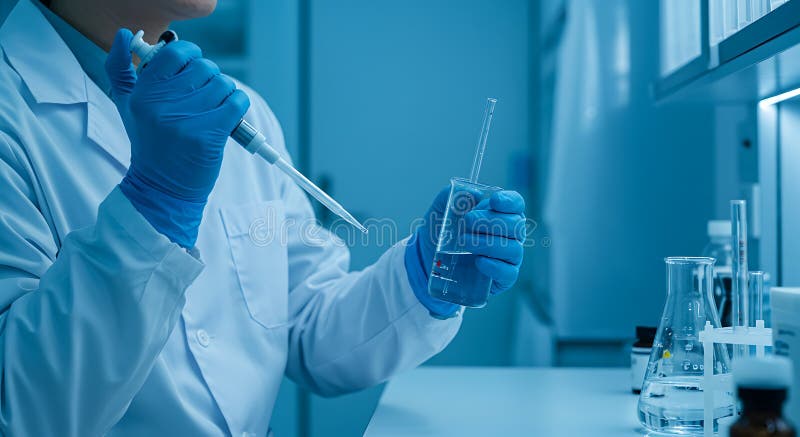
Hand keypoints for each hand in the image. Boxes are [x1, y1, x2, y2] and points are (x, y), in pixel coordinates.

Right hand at [105, 29, 249, 247]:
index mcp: (143, 92)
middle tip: (202, 99)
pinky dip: (238, 106)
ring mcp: (187, 119)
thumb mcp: (127, 105)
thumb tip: (125, 34)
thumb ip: (120, 68)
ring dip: (224, 95)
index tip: (192, 70)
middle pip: (204, 67)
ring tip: (211, 112)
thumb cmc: (150, 142)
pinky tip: (227, 118)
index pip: (176, 52)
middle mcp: (162, 103)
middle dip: (209, 80)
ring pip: (223, 84)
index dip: (190, 56)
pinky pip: (237, 102)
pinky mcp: (210, 134)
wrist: (161, 187)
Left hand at [405, 186, 525, 316]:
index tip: (494, 201)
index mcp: (499, 215)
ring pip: (513, 249)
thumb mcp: (438, 212)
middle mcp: (509, 236)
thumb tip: (473, 193)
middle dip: (491, 221)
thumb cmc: (439, 233)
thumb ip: (450, 197)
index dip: (510, 201)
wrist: (427, 261)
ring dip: (488, 243)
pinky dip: (495, 266)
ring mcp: (508, 258)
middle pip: (516, 225)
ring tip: (463, 241)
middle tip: (467, 221)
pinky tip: (478, 261)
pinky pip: (508, 273)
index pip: (516, 205)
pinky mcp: (502, 279)